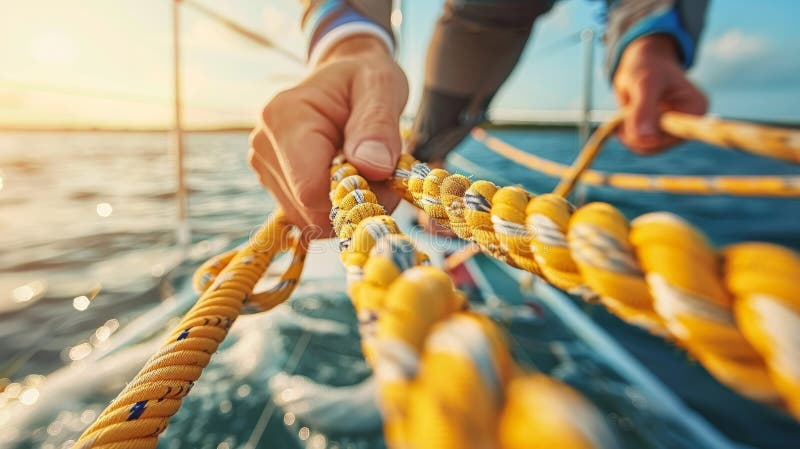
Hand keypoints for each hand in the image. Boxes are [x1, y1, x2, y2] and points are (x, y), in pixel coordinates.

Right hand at [249, 36, 407, 236]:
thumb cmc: (364, 78)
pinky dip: (335, 208)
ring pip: (311, 220)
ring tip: (364, 170)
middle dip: (354, 203)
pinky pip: (309, 217)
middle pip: (311, 211)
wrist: (343, 77)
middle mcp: (264, 146)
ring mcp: (265, 168)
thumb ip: (378, 126)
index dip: (354, 195)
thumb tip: (371, 167)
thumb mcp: (382, 87)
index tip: (384, 175)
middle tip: (382, 174)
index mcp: (285, 119)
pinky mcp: (274, 183)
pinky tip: (346, 178)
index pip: (311, 190)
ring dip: (347, 207)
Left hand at [613, 34, 707, 153]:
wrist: (643, 63)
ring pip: (645, 148)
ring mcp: (672, 132)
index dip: (650, 136)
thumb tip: (643, 138)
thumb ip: (644, 108)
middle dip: (634, 132)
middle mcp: (688, 125)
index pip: (675, 136)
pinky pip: (639, 145)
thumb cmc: (648, 67)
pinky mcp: (658, 136)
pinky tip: (625, 118)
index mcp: (695, 109)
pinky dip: (627, 134)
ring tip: (625, 111)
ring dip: (628, 133)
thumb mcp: (645, 83)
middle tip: (623, 113)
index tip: (628, 128)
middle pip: (657, 146)